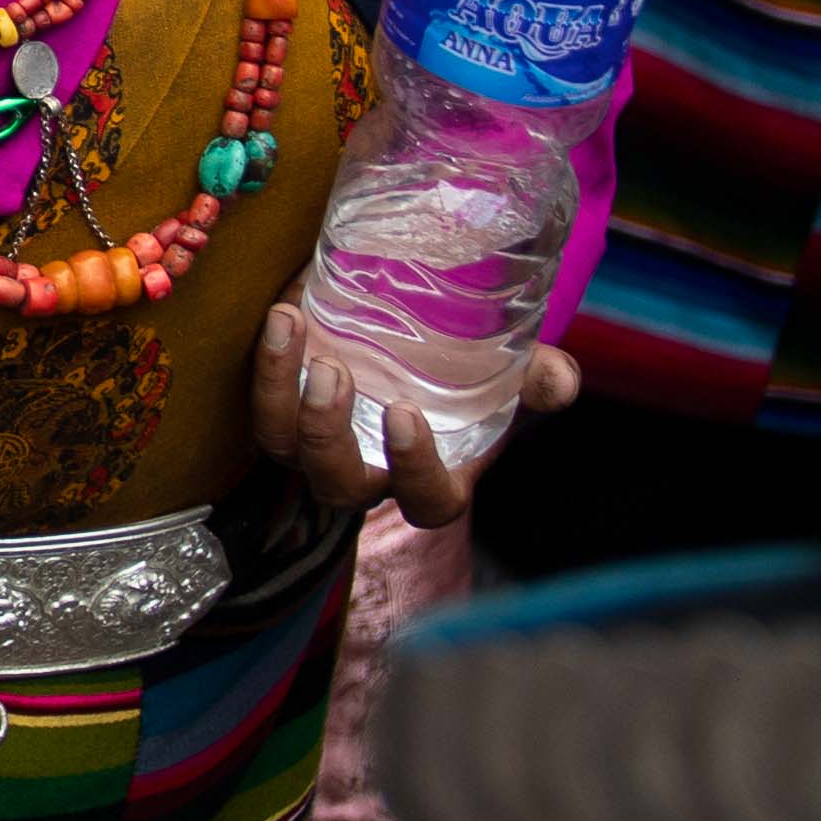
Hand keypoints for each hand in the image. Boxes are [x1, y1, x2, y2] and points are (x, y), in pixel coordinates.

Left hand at [253, 299, 580, 534]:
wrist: (410, 331)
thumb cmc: (466, 369)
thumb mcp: (505, 372)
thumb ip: (535, 377)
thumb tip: (559, 380)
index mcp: (432, 474)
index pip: (427, 501)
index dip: (414, 471)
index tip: (405, 414)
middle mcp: (368, 470)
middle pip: (338, 485)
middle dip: (328, 436)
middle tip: (335, 374)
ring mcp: (317, 445)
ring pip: (284, 447)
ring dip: (282, 396)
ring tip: (295, 330)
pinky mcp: (283, 408)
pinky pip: (261, 406)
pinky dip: (266, 365)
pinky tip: (282, 319)